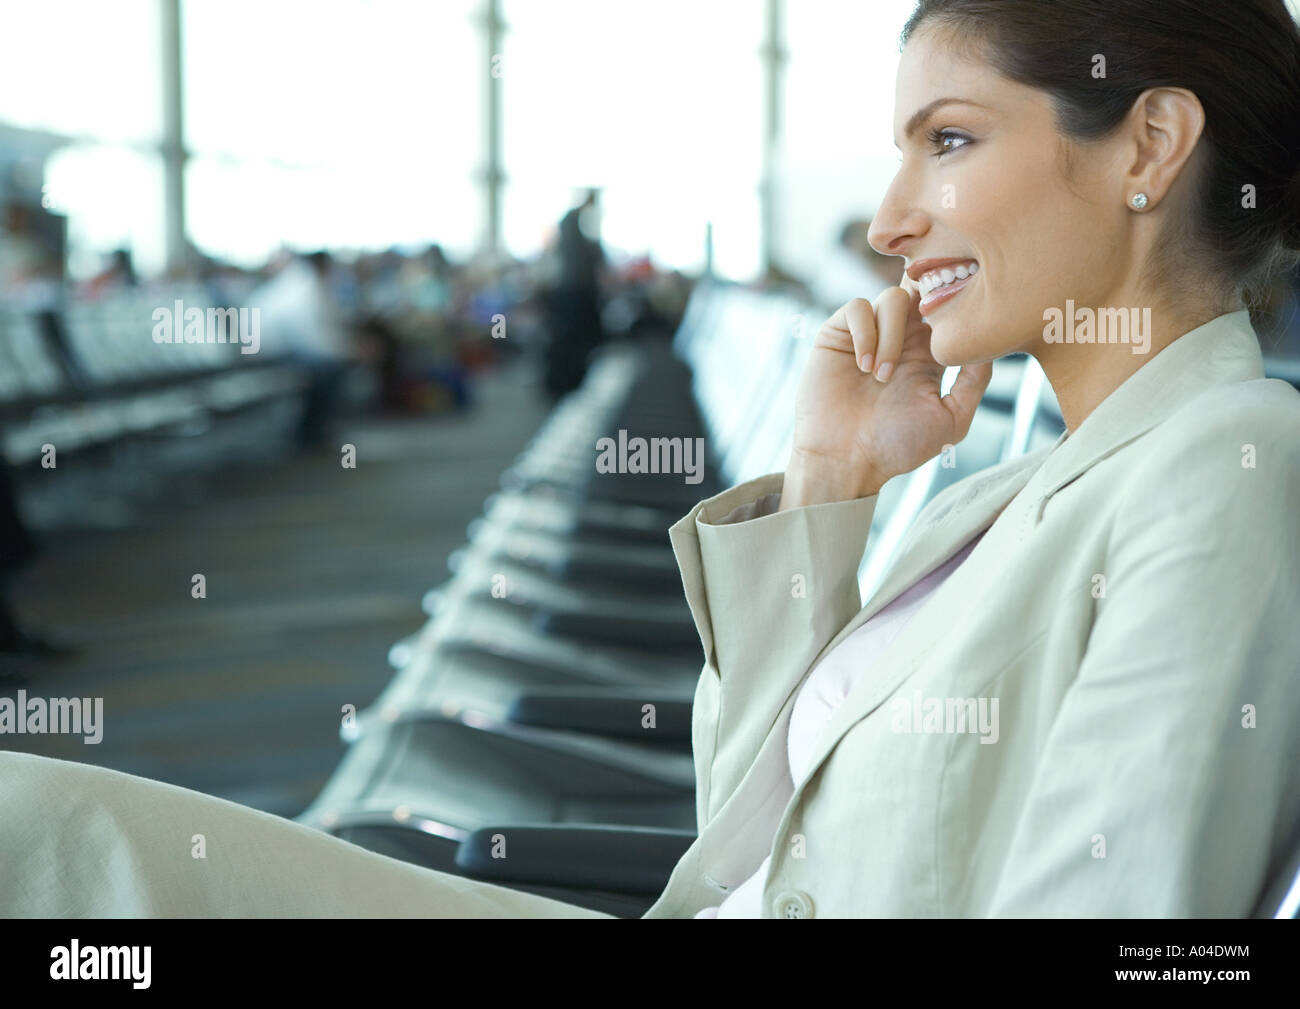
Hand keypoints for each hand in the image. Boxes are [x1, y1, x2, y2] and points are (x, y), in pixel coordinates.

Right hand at [780, 279, 991, 510]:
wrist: (845, 461)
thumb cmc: (897, 447)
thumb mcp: (951, 419)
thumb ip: (975, 381)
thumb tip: (993, 342)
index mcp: (930, 354)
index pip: (947, 310)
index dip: (956, 302)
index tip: (963, 316)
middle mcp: (901, 338)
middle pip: (921, 289)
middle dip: (928, 294)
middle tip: (929, 320)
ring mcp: (869, 335)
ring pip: (892, 298)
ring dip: (892, 335)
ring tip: (881, 376)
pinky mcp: (838, 335)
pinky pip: (857, 308)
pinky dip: (864, 332)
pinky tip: (863, 366)